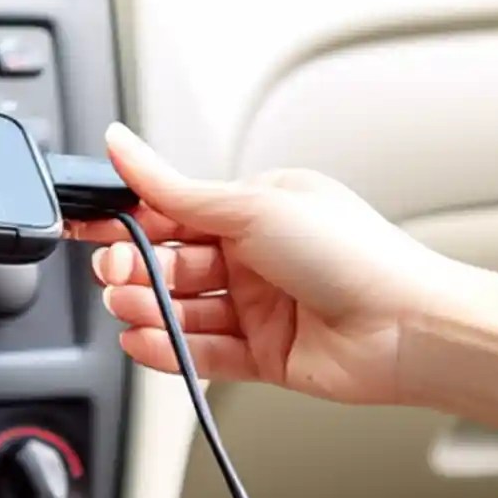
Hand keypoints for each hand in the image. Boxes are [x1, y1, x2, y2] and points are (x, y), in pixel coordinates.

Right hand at [67, 123, 459, 404]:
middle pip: (171, 263)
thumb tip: (121, 144)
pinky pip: (201, 351)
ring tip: (128, 306)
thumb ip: (172, 188)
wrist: (409, 329)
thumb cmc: (353, 256)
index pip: (173, 211)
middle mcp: (255, 257)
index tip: (89, 228)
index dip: (128, 222)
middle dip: (136, 267)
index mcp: (255, 209)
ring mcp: (259, 307)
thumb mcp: (251, 206)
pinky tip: (143, 340)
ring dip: (147, 307)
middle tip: (115, 272)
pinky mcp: (263, 354)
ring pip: (182, 308)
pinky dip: (168, 348)